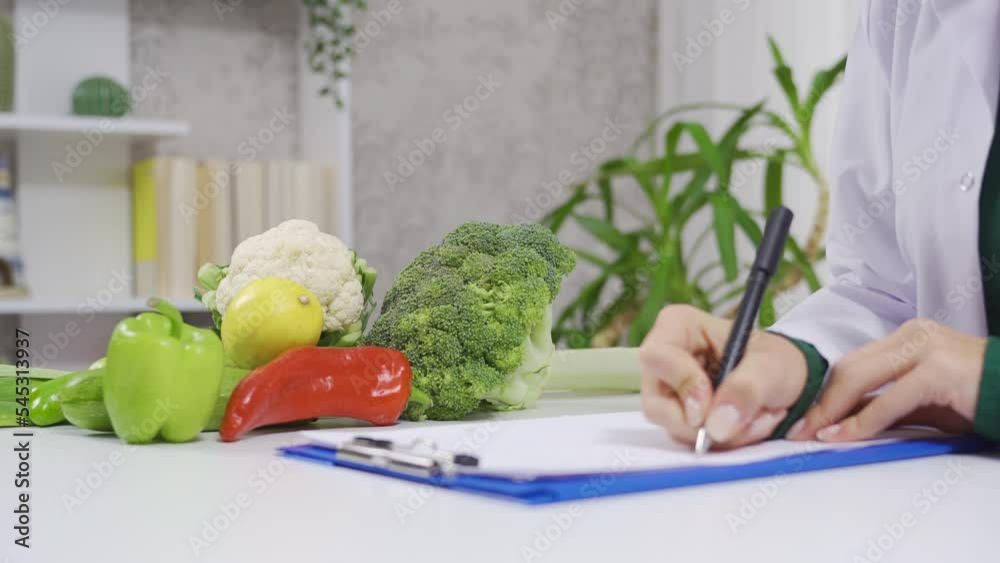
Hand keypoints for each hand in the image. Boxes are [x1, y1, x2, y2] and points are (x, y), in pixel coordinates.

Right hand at [638, 305, 808, 447]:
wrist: (787, 385)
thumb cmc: (773, 360)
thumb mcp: (771, 365)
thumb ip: (746, 389)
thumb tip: (716, 426)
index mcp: (677, 326)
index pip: (657, 356)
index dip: (682, 383)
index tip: (711, 406)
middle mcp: (664, 361)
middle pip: (657, 403)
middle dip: (706, 422)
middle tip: (747, 420)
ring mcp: (668, 395)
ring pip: (674, 428)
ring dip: (721, 435)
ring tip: (757, 419)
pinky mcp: (679, 420)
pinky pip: (688, 442)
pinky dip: (722, 442)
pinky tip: (746, 427)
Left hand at [789, 320, 982, 441]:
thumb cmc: (974, 399)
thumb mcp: (922, 401)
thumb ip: (885, 403)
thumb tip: (842, 420)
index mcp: (905, 338)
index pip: (852, 363)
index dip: (824, 392)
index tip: (804, 417)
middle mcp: (912, 336)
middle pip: (850, 368)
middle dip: (820, 402)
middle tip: (797, 429)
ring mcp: (925, 349)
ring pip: (861, 378)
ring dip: (832, 410)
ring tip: (813, 434)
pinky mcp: (938, 371)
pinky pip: (889, 400)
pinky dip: (862, 420)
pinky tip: (845, 435)